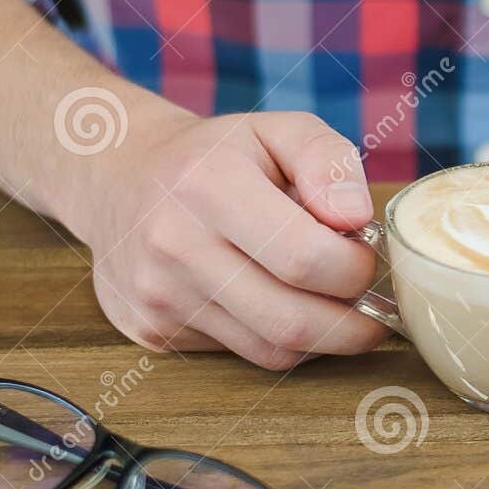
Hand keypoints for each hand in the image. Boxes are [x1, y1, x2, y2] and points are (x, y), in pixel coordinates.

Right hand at [75, 105, 388, 368]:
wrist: (117, 179)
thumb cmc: (216, 156)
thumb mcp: (276, 131)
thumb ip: (328, 161)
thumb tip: (355, 217)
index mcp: (208, 184)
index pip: (305, 257)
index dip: (355, 267)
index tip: (365, 255)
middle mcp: (174, 244)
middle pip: (292, 320)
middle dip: (352, 321)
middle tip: (371, 303)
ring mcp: (158, 295)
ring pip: (273, 350)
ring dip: (323, 338)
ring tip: (334, 304)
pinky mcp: (153, 331)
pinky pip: (243, 356)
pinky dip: (280, 341)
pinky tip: (283, 307)